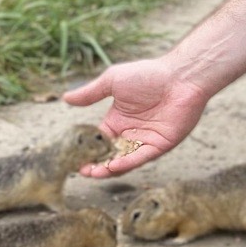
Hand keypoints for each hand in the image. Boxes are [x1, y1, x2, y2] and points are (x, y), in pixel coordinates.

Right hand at [63, 58, 209, 176]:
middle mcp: (131, 133)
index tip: (74, 158)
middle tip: (82, 171)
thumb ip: (90, 93)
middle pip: (110, 156)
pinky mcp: (161, 145)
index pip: (99, 142)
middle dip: (96, 165)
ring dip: (109, 168)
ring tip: (94, 172)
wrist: (180, 76)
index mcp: (118, 120)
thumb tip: (65, 98)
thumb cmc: (148, 74)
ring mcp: (146, 140)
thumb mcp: (112, 81)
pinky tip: (113, 165)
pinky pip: (141, 157)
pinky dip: (128, 163)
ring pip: (125, 161)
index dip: (87, 151)